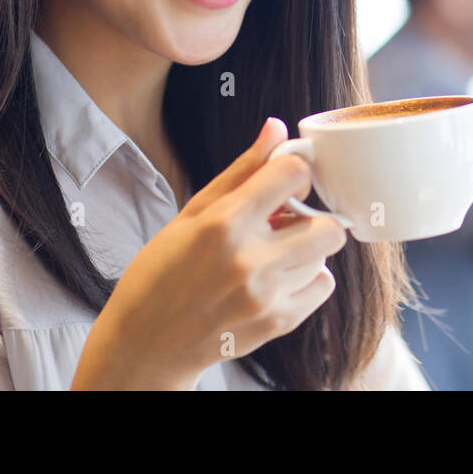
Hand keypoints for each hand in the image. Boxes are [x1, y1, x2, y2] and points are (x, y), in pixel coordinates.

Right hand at [72, 118, 346, 388]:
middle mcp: (250, 260)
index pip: (293, 174)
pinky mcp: (278, 323)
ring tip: (271, 253)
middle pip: (327, 223)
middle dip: (309, 216)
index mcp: (223, 224)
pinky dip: (308, 277)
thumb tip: (277, 128)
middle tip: (282, 222)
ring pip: (325, 254)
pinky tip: (277, 277)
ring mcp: (267, 296)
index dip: (294, 171)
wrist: (145, 345)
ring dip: (306, 248)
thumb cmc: (160, 273)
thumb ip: (241, 171)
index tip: (283, 180)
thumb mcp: (191, 213)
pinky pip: (323, 285)